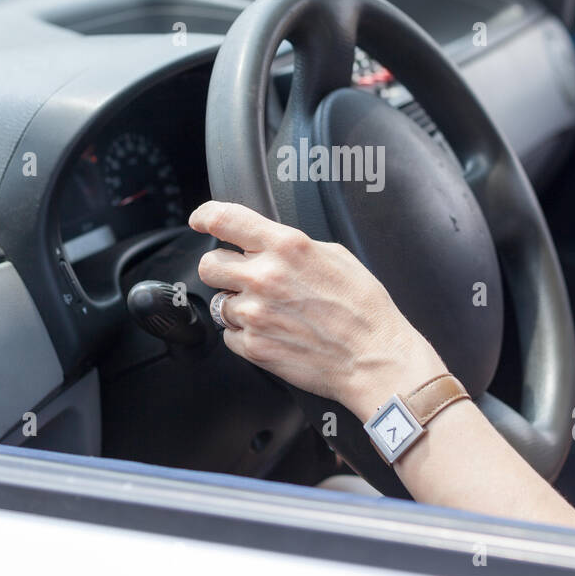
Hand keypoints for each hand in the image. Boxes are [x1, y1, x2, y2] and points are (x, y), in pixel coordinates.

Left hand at [190, 200, 442, 419]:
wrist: (373, 358)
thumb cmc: (364, 309)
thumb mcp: (335, 256)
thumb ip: (293, 247)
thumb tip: (269, 244)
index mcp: (286, 247)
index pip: (225, 219)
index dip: (205, 217)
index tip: (201, 220)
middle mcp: (264, 277)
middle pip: (209, 265)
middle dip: (223, 270)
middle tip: (244, 278)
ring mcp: (255, 314)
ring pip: (220, 303)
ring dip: (239, 306)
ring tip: (275, 314)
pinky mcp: (253, 346)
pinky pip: (230, 335)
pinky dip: (246, 334)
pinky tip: (276, 333)